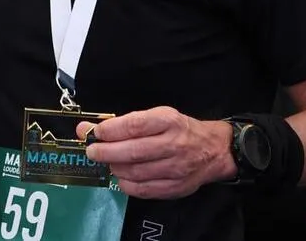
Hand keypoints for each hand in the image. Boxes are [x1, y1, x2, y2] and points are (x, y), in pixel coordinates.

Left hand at [77, 107, 235, 198]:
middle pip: (133, 151)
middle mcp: (173, 144)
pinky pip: (144, 190)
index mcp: (168, 121)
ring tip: (109, 162)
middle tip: (92, 151)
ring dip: (115, 168)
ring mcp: (176, 168)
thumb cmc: (180, 129)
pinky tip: (121, 177)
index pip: (134, 126)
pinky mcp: (176, 187)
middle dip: (106, 152)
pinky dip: (126, 185)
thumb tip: (91, 128)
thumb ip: (126, 122)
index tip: (95, 132)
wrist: (214, 150)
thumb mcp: (158, 116)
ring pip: (136, 172)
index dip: (110, 130)